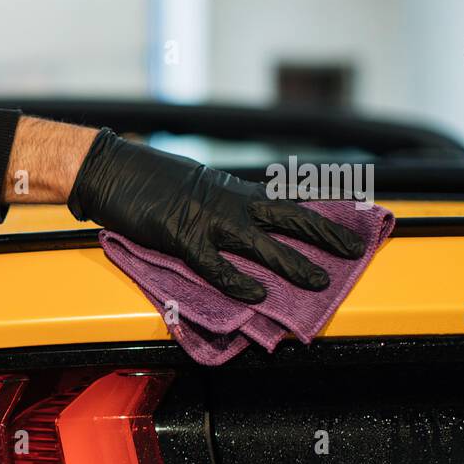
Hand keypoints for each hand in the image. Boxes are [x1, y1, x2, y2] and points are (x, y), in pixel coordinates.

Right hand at [68, 129, 364, 302]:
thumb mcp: (194, 185)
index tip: (347, 222)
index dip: (320, 212)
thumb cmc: (146, 179)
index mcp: (231, 189)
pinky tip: (257, 294)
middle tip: (353, 251)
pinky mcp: (182, 238)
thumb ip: (219, 204)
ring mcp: (207, 220)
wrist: (111, 170)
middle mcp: (228, 202)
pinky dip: (238, 280)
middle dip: (324, 234)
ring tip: (319, 281)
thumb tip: (237, 223)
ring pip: (261, 243)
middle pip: (288, 217)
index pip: (287, 199)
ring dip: (293, 262)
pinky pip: (216, 265)